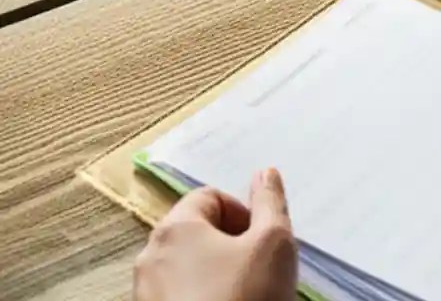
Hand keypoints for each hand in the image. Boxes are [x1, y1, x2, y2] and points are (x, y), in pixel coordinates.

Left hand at [134, 168, 297, 300]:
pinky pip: (179, 295)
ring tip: (245, 294)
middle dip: (232, 243)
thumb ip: (271, 203)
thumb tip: (266, 173)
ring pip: (187, 266)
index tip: (263, 240)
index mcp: (176, 228)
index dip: (243, 212)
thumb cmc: (246, 297)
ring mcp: (145, 292)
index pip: (210, 197)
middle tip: (259, 266)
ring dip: (218, 272)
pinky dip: (203, 297)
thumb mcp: (274, 243)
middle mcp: (150, 256)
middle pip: (197, 231)